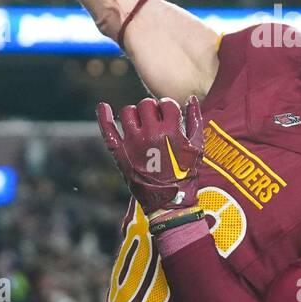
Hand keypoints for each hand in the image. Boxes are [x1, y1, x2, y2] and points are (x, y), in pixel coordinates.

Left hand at [97, 96, 204, 217]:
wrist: (169, 203)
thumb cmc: (186, 175)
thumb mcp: (197, 148)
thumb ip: (195, 120)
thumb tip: (191, 98)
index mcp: (171, 131)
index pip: (166, 103)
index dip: (168, 107)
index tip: (169, 115)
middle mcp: (150, 133)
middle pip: (145, 104)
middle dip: (151, 109)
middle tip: (155, 120)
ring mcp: (132, 142)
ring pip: (127, 112)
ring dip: (134, 114)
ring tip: (140, 124)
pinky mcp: (119, 153)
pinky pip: (107, 130)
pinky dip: (103, 116)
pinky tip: (103, 106)